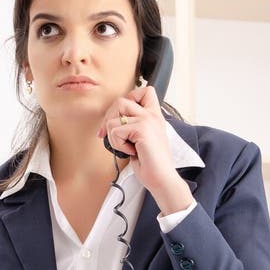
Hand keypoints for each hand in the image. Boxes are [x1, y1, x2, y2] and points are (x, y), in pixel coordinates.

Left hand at [97, 84, 191, 211]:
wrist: (161, 178)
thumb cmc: (150, 164)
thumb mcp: (140, 140)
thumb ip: (131, 127)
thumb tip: (109, 123)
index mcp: (154, 116)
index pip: (144, 91)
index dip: (128, 100)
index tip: (122, 118)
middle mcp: (152, 114)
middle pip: (120, 101)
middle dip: (109, 119)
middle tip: (109, 136)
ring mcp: (147, 120)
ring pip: (113, 118)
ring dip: (113, 137)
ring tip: (126, 147)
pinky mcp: (142, 129)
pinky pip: (115, 132)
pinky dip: (118, 145)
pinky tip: (132, 152)